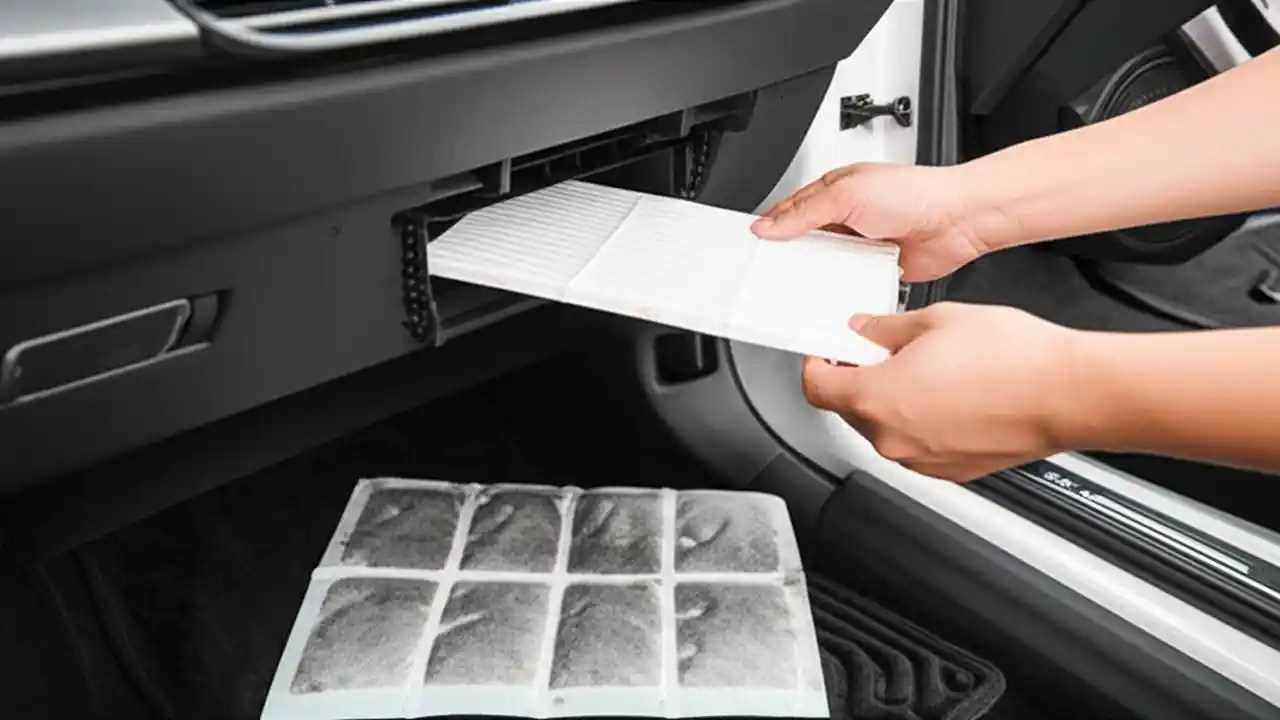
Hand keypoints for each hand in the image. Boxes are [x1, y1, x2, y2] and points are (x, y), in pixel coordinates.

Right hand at [751, 163, 993, 281]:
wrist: (958, 219)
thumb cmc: (915, 192)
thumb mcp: (847, 195)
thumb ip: (804, 213)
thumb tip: (767, 226)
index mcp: (832, 193)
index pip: (788, 213)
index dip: (768, 230)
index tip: (751, 249)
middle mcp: (844, 219)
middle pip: (803, 243)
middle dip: (788, 258)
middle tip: (770, 274)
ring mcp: (860, 246)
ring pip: (824, 267)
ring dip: (816, 276)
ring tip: (801, 287)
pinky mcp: (875, 269)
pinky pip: (849, 285)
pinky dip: (841, 291)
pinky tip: (833, 295)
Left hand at [802, 302, 1085, 481]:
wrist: (1067, 393)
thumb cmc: (1013, 359)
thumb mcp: (935, 321)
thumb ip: (884, 329)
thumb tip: (863, 330)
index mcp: (876, 400)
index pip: (816, 388)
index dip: (816, 363)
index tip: (827, 351)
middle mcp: (892, 440)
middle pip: (848, 409)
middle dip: (857, 378)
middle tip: (881, 350)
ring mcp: (921, 461)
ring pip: (884, 428)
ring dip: (891, 401)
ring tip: (927, 369)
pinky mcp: (949, 471)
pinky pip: (917, 445)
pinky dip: (920, 421)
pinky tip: (950, 394)